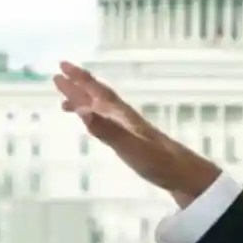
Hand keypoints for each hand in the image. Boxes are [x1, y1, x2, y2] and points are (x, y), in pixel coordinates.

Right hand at [53, 60, 219, 206]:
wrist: (184, 175)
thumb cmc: (158, 163)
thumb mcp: (130, 148)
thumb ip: (107, 130)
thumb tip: (83, 111)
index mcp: (121, 115)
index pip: (97, 92)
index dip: (79, 80)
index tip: (61, 67)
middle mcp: (124, 118)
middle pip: (97, 96)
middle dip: (77, 86)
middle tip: (58, 76)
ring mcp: (129, 129)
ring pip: (101, 109)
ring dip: (83, 103)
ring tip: (65, 104)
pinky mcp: (133, 141)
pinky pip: (108, 123)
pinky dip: (95, 119)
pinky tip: (95, 126)